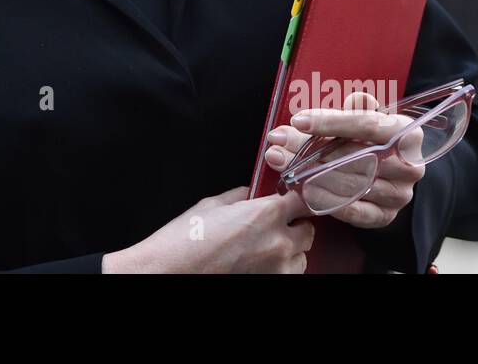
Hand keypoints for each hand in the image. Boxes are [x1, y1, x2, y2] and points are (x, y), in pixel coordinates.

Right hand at [102, 186, 314, 272]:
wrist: (170, 271)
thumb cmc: (185, 240)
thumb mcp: (212, 204)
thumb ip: (241, 196)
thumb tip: (251, 193)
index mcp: (266, 214)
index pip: (303, 200)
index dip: (297, 197)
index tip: (291, 198)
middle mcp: (278, 243)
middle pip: (308, 230)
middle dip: (295, 224)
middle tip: (277, 222)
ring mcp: (276, 270)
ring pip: (301, 257)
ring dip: (290, 249)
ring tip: (266, 246)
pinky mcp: (271, 284)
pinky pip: (287, 274)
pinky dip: (280, 268)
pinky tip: (259, 262)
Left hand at [262, 91, 425, 229]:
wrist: (390, 172)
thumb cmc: (372, 138)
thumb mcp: (367, 117)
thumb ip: (357, 110)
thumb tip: (356, 99)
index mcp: (408, 134)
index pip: (367, 125)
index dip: (331, 122)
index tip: (299, 120)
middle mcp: (409, 166)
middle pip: (353, 156)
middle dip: (310, 148)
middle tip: (279, 140)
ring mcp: (398, 194)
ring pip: (348, 184)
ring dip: (308, 173)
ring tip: (280, 159)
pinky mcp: (385, 216)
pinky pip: (351, 210)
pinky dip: (324, 199)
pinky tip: (299, 187)